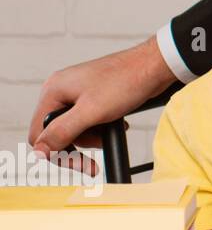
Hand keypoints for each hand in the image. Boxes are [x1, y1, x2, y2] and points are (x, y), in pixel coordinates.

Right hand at [28, 36, 174, 175]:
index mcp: (53, 91)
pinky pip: (88, 119)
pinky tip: (117, 124)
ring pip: (74, 127)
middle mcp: (62, 90)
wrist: (156, 65)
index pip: (39, 133)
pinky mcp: (94, 96)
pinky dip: (101, 126)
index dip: (57, 152)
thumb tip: (38, 151)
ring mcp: (78, 93)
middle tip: (98, 150)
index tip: (80, 164)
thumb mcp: (91, 112)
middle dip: (78, 144)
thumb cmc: (126, 82)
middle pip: (56, 132)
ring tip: (112, 129)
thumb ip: (62, 132)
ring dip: (92, 135)